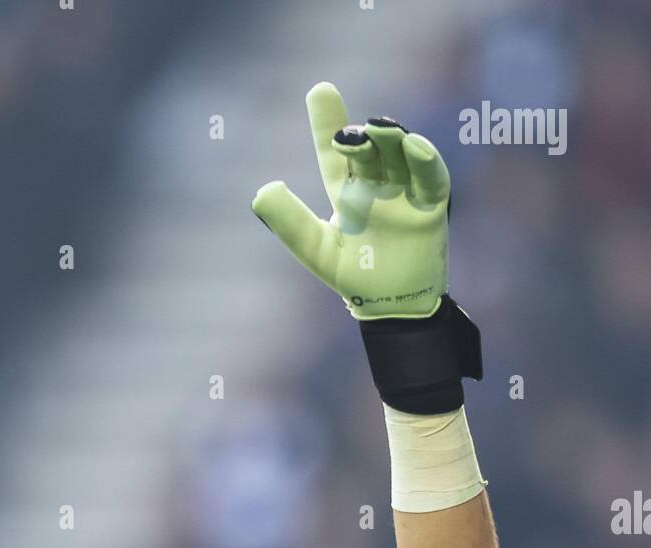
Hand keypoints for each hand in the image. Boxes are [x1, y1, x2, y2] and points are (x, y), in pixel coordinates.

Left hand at [252, 82, 450, 320]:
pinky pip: (431, 177)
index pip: (335, 153)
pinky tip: (413, 146)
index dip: (327, 122)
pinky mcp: (430, 207)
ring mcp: (405, 193)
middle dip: (360, 136)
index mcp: (348, 193)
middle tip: (346, 134)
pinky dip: (425, 160)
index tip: (320, 91)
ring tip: (378, 128)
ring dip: (391, 138)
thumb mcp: (316, 250)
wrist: (392, 310)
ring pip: (400, 154)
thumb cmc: (356, 278)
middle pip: (370, 149)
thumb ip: (289, 222)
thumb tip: (261, 191)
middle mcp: (377, 186)